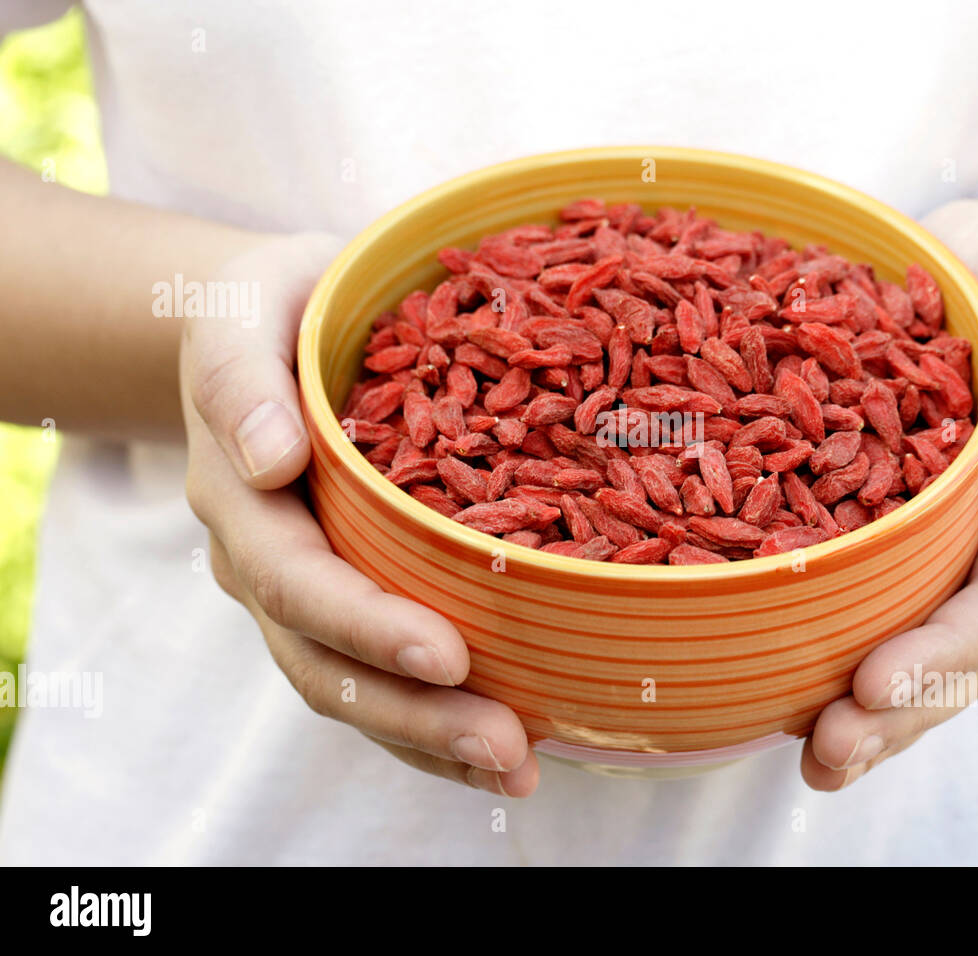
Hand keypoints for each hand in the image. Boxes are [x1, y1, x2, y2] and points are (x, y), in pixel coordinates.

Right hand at [180, 232, 538, 795]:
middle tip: (507, 744)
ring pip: (356, 690)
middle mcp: (267, 562)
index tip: (447, 654)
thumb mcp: (241, 307)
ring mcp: (305, 591)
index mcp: (242, 496)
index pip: (296, 580)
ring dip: (435, 738)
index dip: (366, 624)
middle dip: (417, 712)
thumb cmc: (271, 308)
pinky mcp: (349, 598)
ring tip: (519, 768)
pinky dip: (438, 721)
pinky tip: (506, 749)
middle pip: (328, 662)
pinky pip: (384, 676)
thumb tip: (267, 457)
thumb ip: (240, 373)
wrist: (264, 332)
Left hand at [802, 200, 977, 789]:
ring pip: (923, 653)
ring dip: (874, 718)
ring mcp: (953, 554)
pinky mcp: (899, 546)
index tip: (877, 681)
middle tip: (830, 748)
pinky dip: (839, 666)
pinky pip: (877, 616)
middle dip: (901, 710)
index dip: (949, 646)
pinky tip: (788, 705)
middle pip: (966, 652)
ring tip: (816, 760)